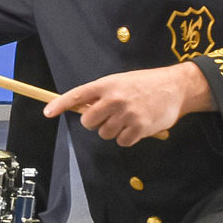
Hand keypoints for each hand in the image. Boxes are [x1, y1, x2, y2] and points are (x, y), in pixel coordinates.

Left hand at [46, 61, 213, 146]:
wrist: (175, 87)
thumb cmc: (146, 84)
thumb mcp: (121, 81)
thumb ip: (103, 94)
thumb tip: (83, 109)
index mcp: (108, 84)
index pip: (78, 95)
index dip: (60, 104)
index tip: (47, 112)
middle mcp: (114, 99)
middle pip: (88, 122)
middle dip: (95, 123)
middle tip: (108, 117)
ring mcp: (126, 114)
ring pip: (105, 134)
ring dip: (113, 131)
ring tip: (128, 118)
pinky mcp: (139, 128)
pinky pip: (121, 141)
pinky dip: (127, 138)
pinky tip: (136, 126)